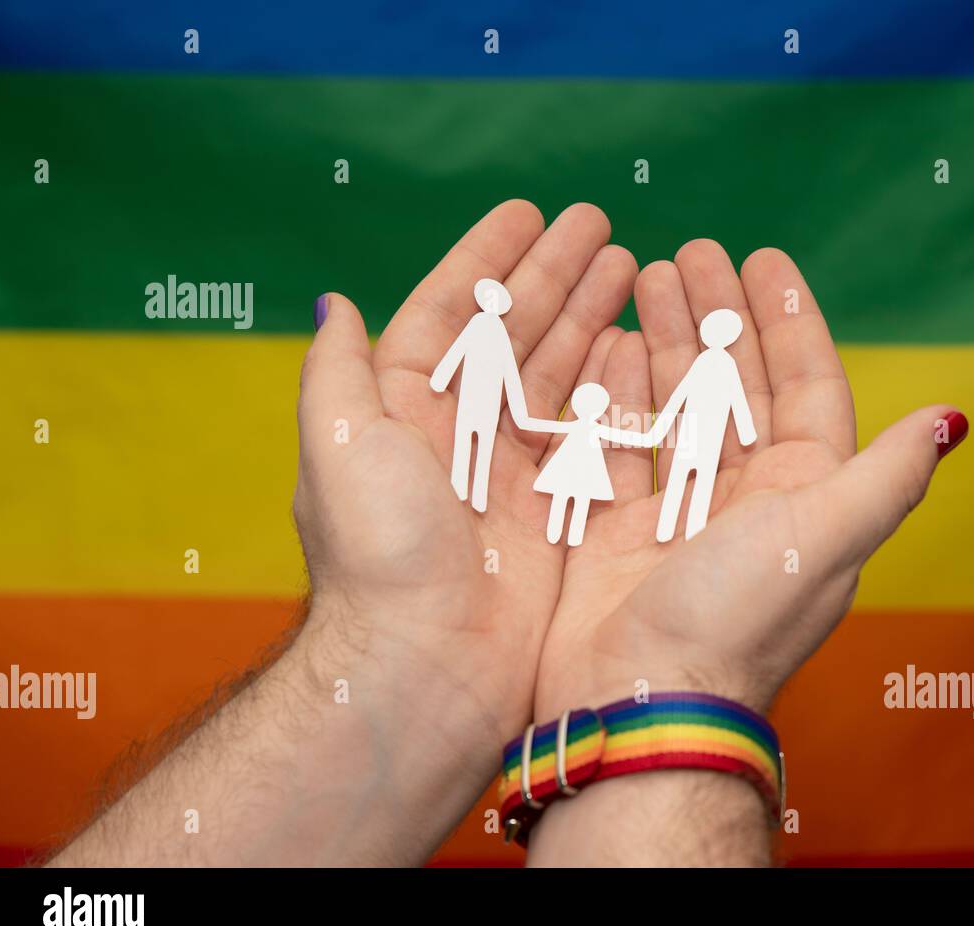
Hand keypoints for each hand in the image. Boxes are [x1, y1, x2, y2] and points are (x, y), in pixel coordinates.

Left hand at [295, 200, 637, 745]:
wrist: (427, 666)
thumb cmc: (380, 556)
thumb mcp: (341, 446)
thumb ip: (338, 371)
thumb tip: (333, 303)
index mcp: (402, 411)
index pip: (449, 314)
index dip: (488, 260)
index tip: (528, 212)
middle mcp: (457, 435)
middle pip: (512, 334)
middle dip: (554, 276)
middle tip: (602, 226)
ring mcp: (508, 472)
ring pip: (556, 373)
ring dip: (590, 317)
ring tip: (630, 266)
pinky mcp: (552, 510)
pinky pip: (588, 430)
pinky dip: (614, 384)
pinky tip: (640, 342)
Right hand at [533, 239, 965, 721]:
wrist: (644, 702)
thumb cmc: (739, 616)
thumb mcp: (826, 535)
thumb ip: (886, 475)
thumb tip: (953, 418)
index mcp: (807, 493)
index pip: (804, 383)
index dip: (787, 317)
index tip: (761, 256)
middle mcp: (748, 499)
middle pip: (736, 383)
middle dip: (716, 316)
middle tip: (690, 251)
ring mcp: (680, 512)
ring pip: (678, 404)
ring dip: (665, 341)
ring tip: (644, 278)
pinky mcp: (619, 529)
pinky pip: (621, 443)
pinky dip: (616, 394)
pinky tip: (608, 345)